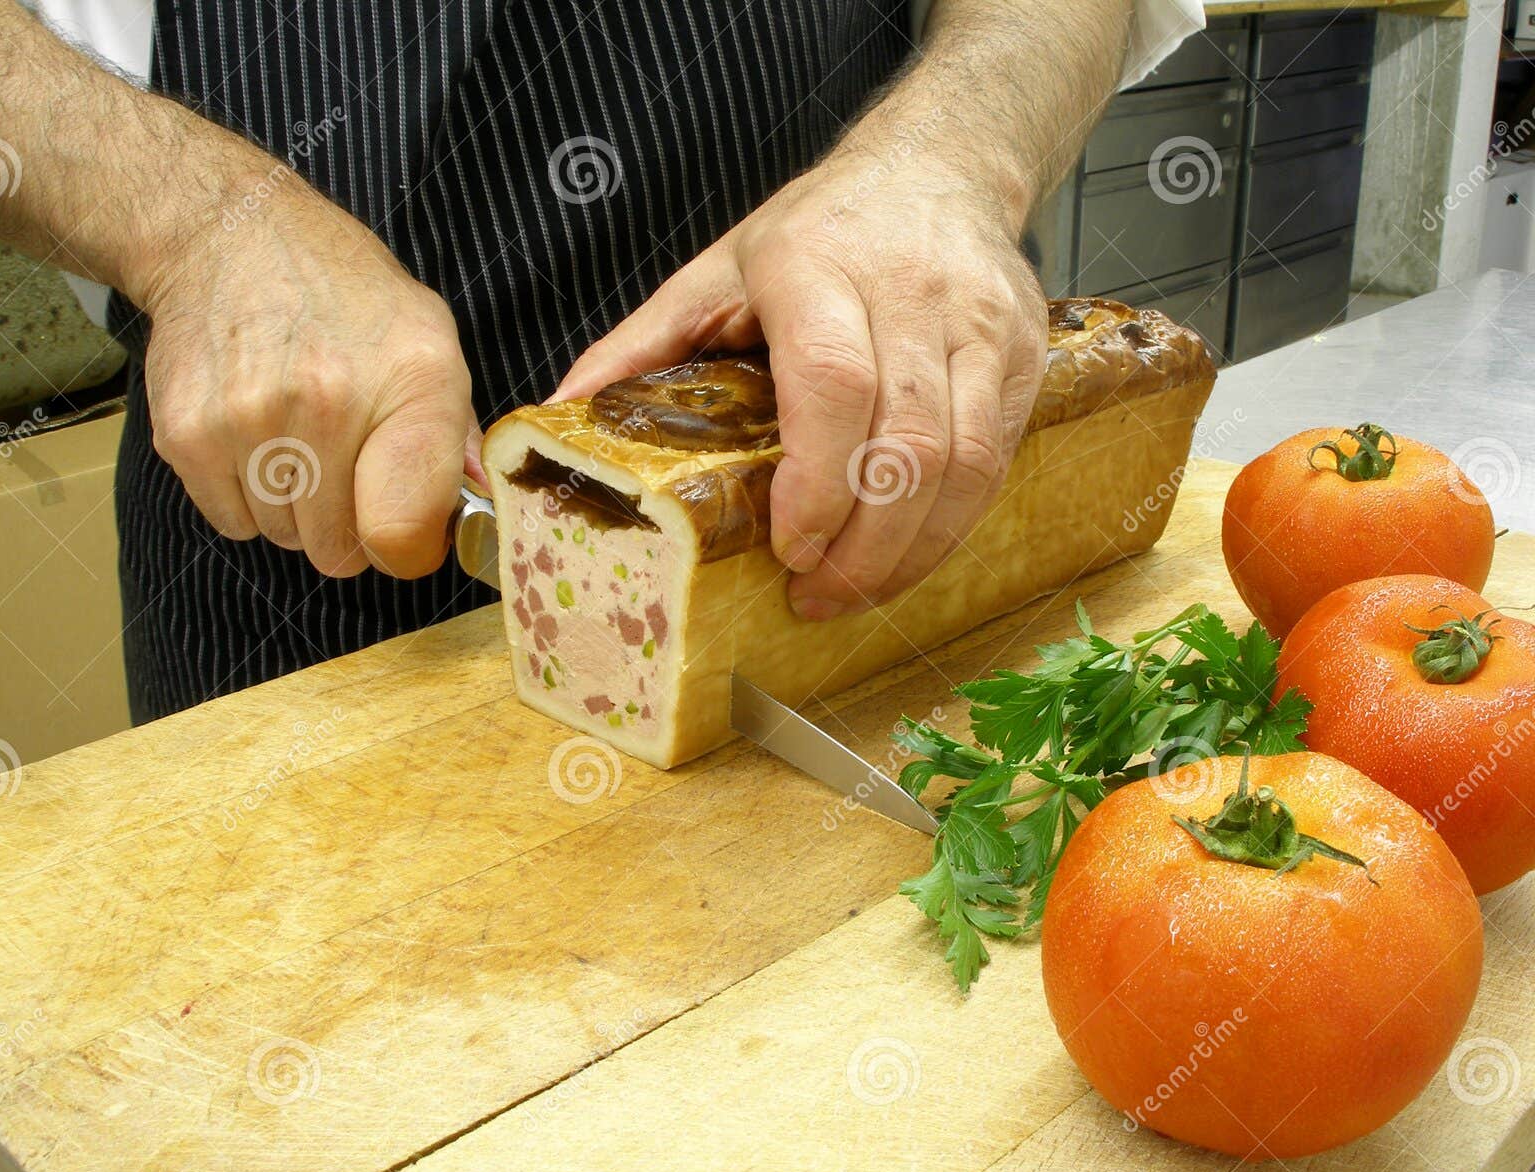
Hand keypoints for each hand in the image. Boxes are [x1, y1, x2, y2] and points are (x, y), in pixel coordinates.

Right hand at [138, 190, 478, 578]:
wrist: (230, 236)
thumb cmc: (344, 297)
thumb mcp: (429, 341)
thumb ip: (456, 436)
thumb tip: (474, 511)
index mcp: (413, 382)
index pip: (404, 532)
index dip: (408, 549)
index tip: (405, 533)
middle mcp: (330, 402)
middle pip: (339, 549)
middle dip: (347, 525)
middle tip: (343, 465)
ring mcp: (251, 420)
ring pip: (284, 539)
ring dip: (294, 510)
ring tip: (296, 439)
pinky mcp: (187, 435)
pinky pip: (232, 522)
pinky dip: (244, 498)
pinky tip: (254, 437)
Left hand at [552, 152, 1046, 619]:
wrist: (941, 166)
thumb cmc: (820, 229)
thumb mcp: (718, 270)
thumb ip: (642, 343)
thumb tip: (557, 412)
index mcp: (818, 269)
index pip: (834, 385)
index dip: (816, 481)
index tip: (788, 548)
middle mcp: (910, 293)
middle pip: (906, 444)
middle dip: (864, 546)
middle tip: (816, 596)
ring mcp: (979, 324)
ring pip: (965, 462)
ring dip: (912, 550)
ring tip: (857, 591)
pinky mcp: (1023, 353)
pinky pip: (996, 459)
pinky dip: (953, 524)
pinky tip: (907, 554)